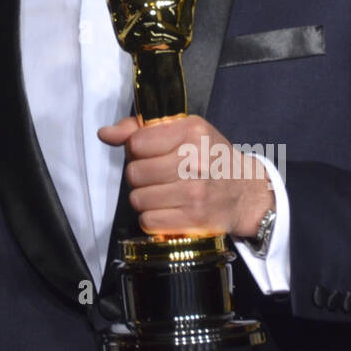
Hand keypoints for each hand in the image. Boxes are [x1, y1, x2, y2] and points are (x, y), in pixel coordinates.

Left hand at [98, 114, 271, 239]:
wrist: (245, 193)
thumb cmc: (210, 159)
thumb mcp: (184, 131)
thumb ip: (140, 129)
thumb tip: (105, 133)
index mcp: (190, 132)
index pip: (136, 143)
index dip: (137, 150)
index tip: (151, 154)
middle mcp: (194, 161)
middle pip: (134, 173)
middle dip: (140, 176)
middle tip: (159, 176)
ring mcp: (194, 192)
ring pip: (138, 199)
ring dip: (145, 198)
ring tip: (164, 193)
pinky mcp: (193, 220)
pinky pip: (148, 221)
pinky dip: (153, 218)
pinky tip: (168, 209)